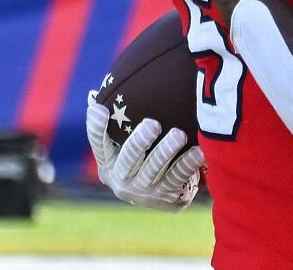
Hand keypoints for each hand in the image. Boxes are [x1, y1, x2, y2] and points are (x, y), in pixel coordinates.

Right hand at [86, 103, 204, 212]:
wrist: (160, 196)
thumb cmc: (140, 159)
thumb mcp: (123, 144)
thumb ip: (116, 122)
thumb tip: (93, 95)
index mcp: (108, 163)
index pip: (99, 144)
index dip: (96, 128)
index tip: (99, 109)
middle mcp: (121, 180)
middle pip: (129, 158)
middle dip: (140, 141)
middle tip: (153, 124)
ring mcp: (143, 191)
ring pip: (154, 168)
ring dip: (167, 151)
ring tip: (179, 134)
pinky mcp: (165, 197)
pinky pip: (178, 177)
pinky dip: (188, 164)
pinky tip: (199, 151)